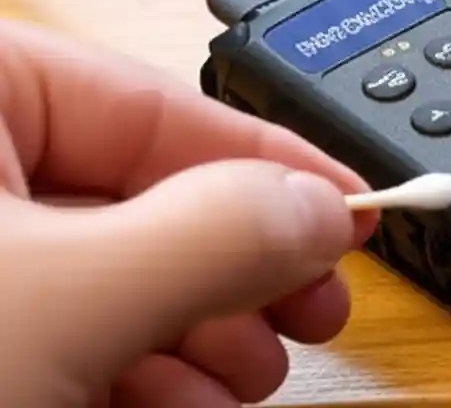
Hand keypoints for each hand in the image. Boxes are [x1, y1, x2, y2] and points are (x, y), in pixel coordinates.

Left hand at [0, 20, 379, 406]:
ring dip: (214, 329)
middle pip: (148, 193)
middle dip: (246, 263)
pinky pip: (81, 327)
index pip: (149, 100)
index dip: (270, 161)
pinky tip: (188, 400)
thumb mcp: (71, 297)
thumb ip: (212, 236)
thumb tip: (316, 207)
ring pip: (125, 270)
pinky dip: (150, 368)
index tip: (351, 207)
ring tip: (253, 369)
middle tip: (318, 299)